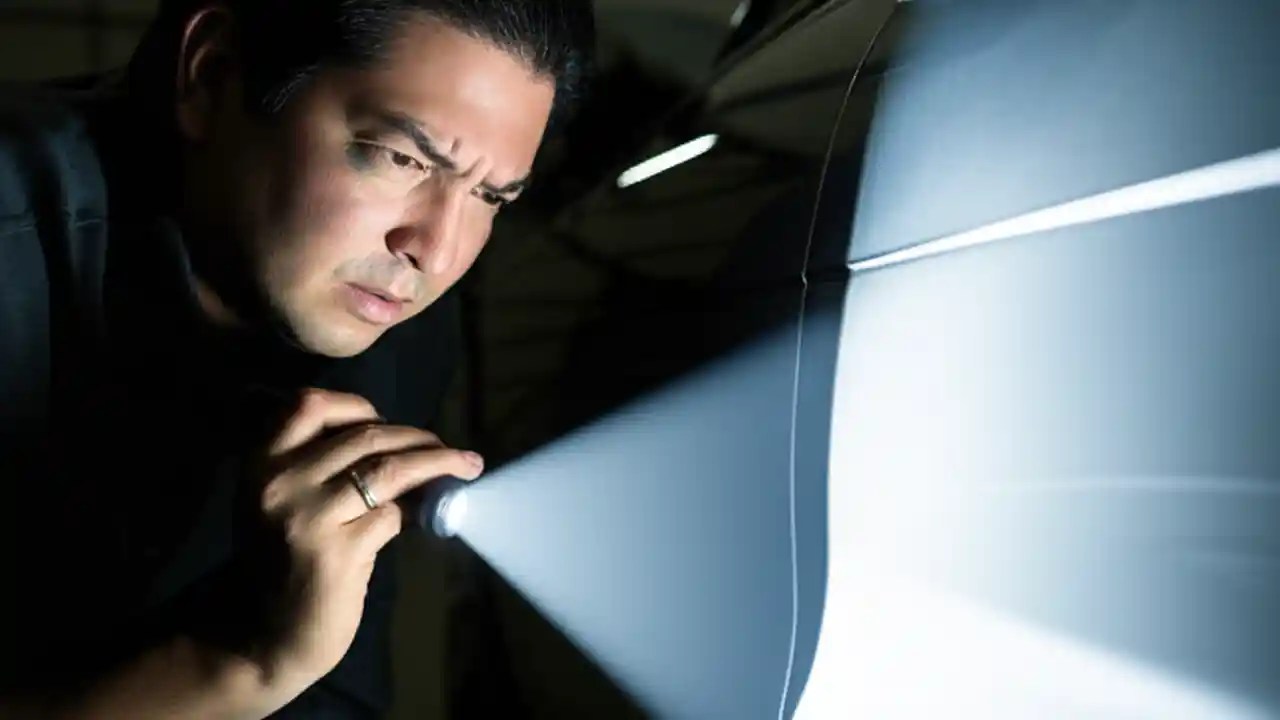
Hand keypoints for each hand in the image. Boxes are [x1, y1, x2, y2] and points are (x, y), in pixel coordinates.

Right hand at [248, 388, 483, 689]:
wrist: (265, 635)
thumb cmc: (288, 560)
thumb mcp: (291, 502)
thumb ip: (330, 466)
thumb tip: (410, 442)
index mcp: (261, 461)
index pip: (311, 404)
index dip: (361, 408)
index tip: (396, 428)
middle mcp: (278, 483)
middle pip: (365, 437)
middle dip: (419, 439)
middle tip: (453, 452)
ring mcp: (307, 517)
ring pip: (388, 470)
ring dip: (437, 464)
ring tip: (467, 467)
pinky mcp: (337, 552)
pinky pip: (392, 515)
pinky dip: (417, 513)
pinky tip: (431, 518)